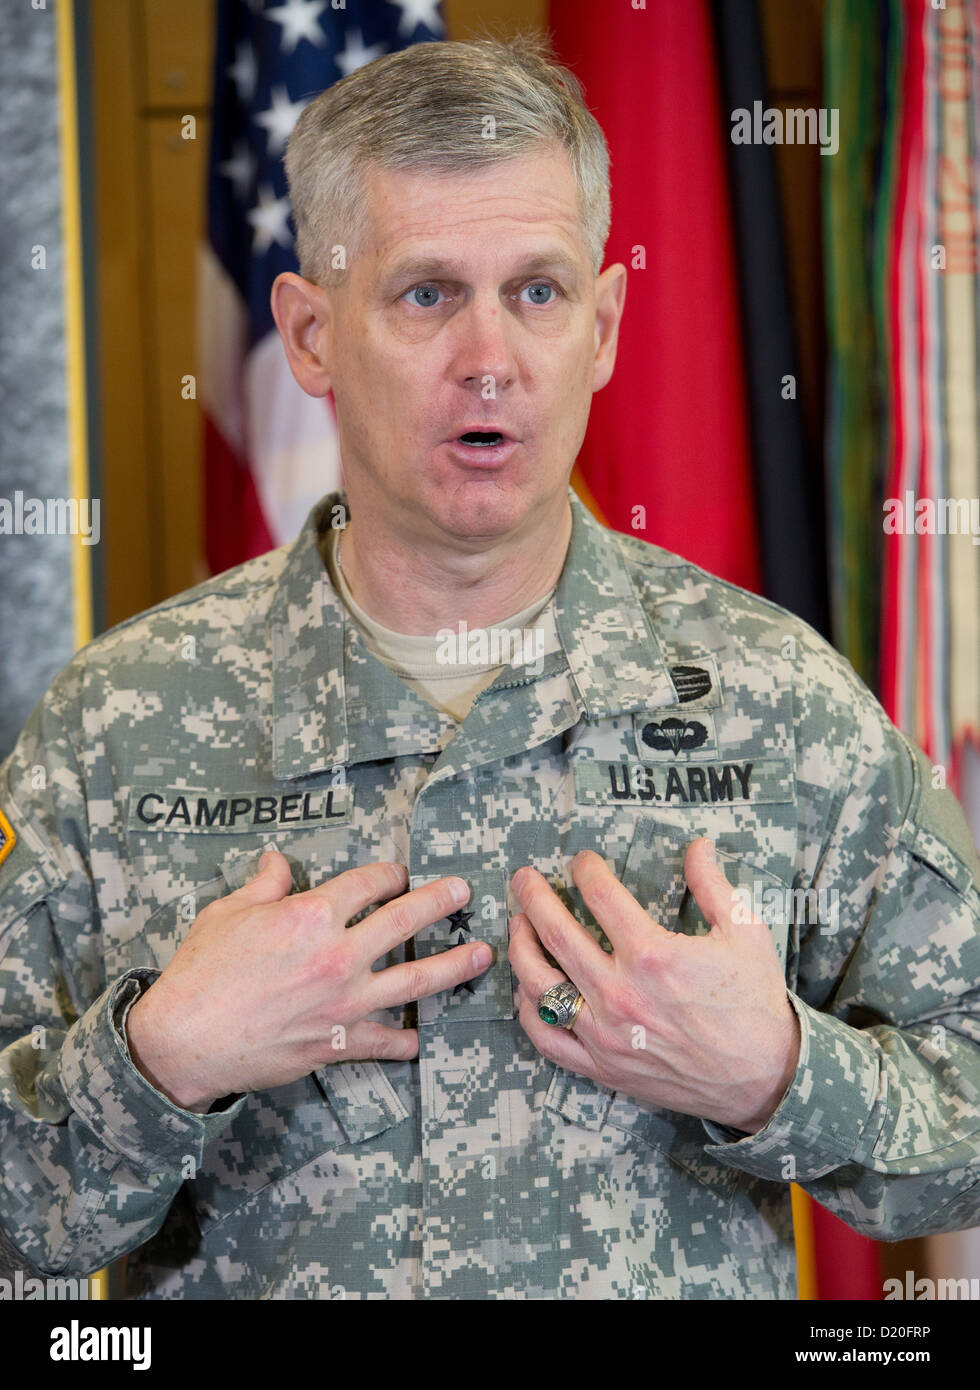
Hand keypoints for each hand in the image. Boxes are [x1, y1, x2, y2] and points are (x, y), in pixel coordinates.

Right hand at [126, 851, 489, 1111]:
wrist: (184, 1040)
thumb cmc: (200, 972)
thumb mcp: (228, 912)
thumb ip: (263, 885)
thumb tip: (276, 860)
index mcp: (312, 914)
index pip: (367, 883)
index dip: (389, 873)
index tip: (400, 873)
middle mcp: (338, 953)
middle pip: (405, 919)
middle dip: (440, 902)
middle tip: (463, 892)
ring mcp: (345, 1001)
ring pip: (416, 980)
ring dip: (454, 965)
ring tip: (482, 954)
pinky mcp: (338, 1041)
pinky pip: (385, 1041)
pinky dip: (405, 1041)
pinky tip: (420, 1038)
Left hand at [507, 838, 799, 1132]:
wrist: (767, 1078)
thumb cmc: (755, 1003)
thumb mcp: (745, 932)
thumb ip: (712, 884)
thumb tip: (697, 845)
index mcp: (652, 955)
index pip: (600, 896)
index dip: (585, 870)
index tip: (581, 861)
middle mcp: (620, 993)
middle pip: (555, 933)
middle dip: (533, 897)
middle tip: (523, 879)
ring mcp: (605, 1034)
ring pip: (539, 985)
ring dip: (520, 948)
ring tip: (518, 925)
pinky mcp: (602, 1067)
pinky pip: (547, 1038)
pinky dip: (528, 1011)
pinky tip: (527, 988)